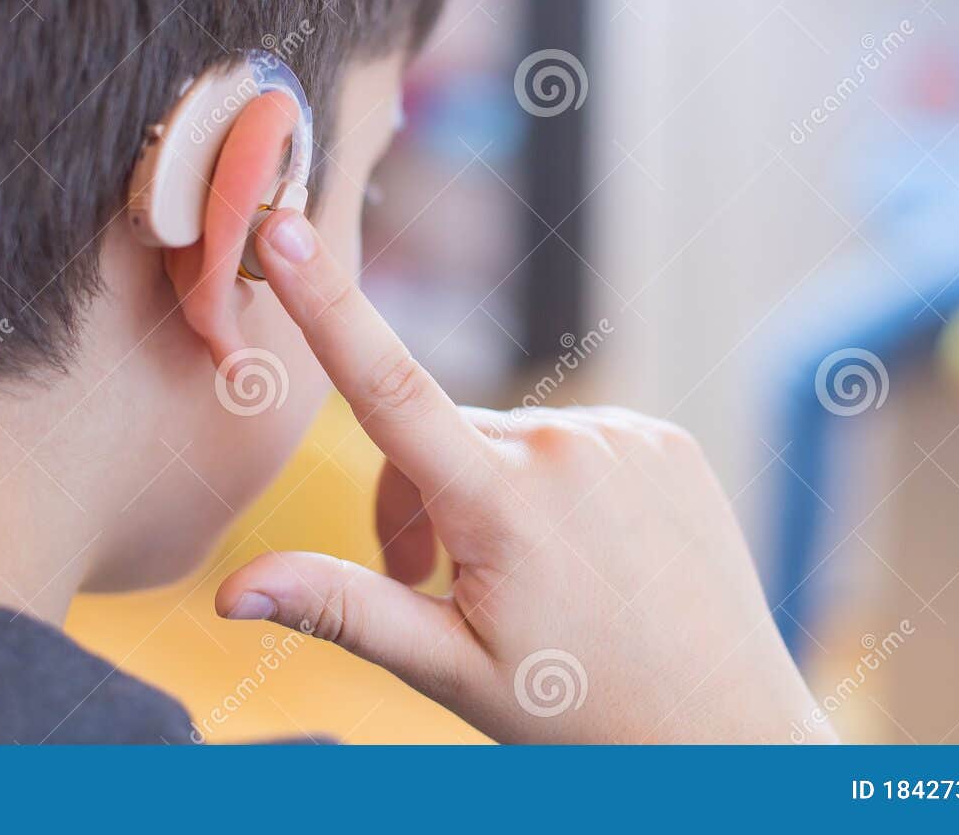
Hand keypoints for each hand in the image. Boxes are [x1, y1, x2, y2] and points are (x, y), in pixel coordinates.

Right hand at [215, 210, 828, 743]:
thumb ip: (343, 609)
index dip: (324, 303)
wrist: (726, 733)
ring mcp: (623, 436)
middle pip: (438, 438)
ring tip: (525, 581)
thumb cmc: (580, 713)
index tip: (281, 225)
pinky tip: (585, 553)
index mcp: (503, 506)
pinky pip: (570, 439)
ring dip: (486, 492)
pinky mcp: (663, 438)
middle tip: (434, 586)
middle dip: (417, 499)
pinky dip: (554, 483)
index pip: (387, 387)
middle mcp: (566, 446)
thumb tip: (231, 592)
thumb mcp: (452, 671)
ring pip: (505, 440)